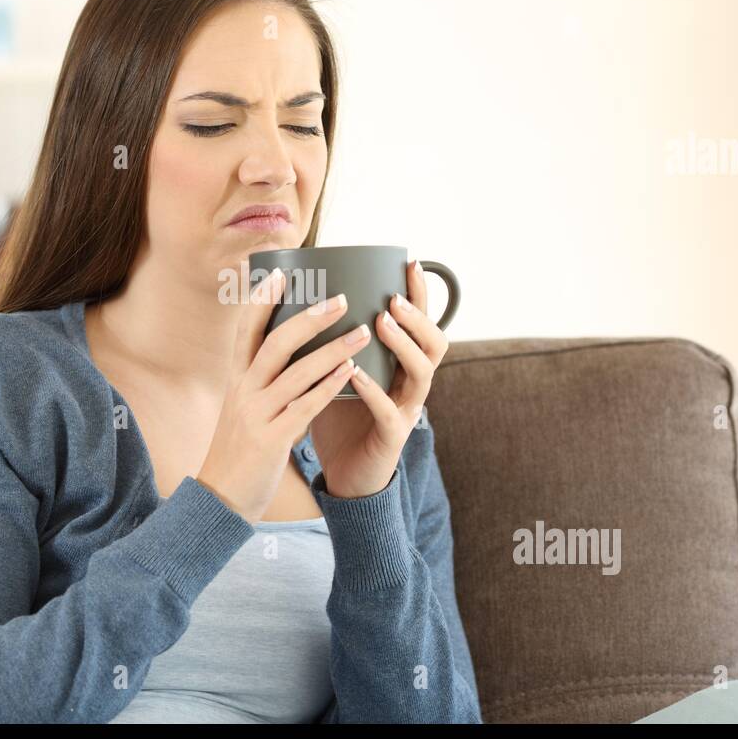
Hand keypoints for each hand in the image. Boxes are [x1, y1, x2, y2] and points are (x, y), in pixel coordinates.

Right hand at [196, 260, 370, 523]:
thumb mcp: (242, 406)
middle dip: (309, 318)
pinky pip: (304, 407)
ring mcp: (256, 415)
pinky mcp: (272, 440)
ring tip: (361, 331)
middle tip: (341, 298)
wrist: (221, 498)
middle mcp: (242, 391)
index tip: (282, 271)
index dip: (261, 299)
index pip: (245, 329)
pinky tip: (351, 372)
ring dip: (331, 349)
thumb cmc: (239, 449)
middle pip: (273, 343)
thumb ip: (260, 378)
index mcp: (235, 379)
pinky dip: (328, 386)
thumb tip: (285, 348)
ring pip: (295, 372)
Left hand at [308, 260, 448, 498]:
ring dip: (403, 345)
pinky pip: (388, 411)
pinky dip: (373, 390)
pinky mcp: (391, 436)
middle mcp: (410, 384)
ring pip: (422, 372)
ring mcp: (405, 410)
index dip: (420, 294)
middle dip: (418, 317)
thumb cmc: (338, 418)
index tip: (410, 263)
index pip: (419, 322)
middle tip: (393, 298)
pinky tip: (355, 374)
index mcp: (399, 365)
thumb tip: (302, 297)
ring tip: (381, 323)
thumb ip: (330, 341)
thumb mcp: (335, 371)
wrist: (344, 475)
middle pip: (435, 343)